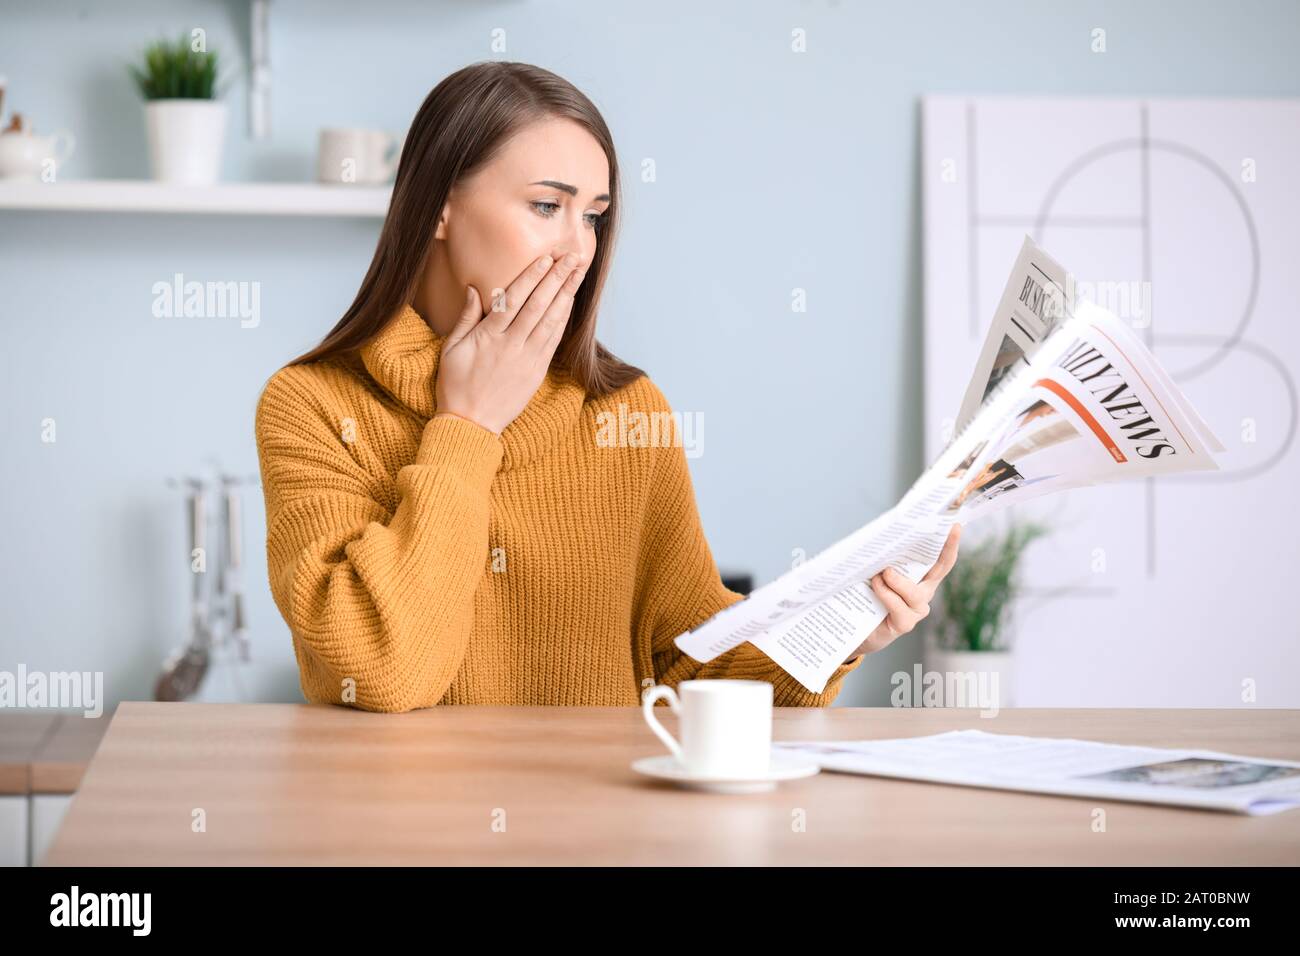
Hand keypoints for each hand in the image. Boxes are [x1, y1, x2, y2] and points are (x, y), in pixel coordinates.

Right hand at [434, 252, 585, 434]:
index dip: (533, 277)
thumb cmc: (456, 385)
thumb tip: (476, 290)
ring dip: (566, 295)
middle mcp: (512, 345)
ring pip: (551, 321)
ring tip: (578, 274)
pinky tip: (570, 303)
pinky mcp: (537, 372)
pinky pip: (553, 341)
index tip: (546, 258)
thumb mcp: (451, 349)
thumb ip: (466, 318)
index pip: (515, 299)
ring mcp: (527, 359)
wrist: (471, 423)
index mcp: (489, 337)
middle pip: (539, 305)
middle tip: (572, 257)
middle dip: (557, 278)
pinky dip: (563, 320)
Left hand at [843, 524, 961, 663]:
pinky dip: (885, 594)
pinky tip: (875, 587)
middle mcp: (924, 593)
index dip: (950, 544)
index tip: (955, 525)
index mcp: (920, 578)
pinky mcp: (905, 623)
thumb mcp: (876, 573)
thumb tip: (881, 539)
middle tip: (940, 529)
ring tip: (881, 573)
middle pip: (940, 570)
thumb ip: (883, 561)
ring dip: (896, 580)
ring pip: (914, 592)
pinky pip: (899, 606)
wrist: (854, 629)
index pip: (940, 560)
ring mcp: (917, 610)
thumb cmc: (866, 596)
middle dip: (946, 548)